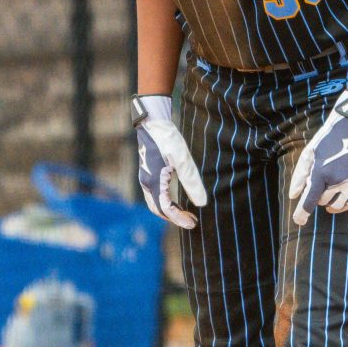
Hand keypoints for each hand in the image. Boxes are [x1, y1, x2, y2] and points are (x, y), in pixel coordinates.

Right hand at [132, 94, 206, 228]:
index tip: (194, 224)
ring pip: (156, 203)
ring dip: (170, 212)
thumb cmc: (168, 140)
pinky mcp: (149, 174)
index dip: (180, 219)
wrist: (152, 123)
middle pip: (159, 210)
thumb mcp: (183, 160)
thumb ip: (191, 182)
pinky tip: (178, 199)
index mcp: (155, 183)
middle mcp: (147, 184)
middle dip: (175, 218)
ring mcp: (146, 179)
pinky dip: (166, 202)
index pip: (166, 209)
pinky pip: (156, 195)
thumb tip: (201, 203)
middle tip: (192, 221)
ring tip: (187, 213)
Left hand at [288, 88, 347, 226]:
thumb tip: (294, 196)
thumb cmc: (327, 141)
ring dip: (329, 202)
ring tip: (327, 191)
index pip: (310, 200)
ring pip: (336, 205)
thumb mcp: (308, 154)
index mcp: (321, 172)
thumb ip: (299, 176)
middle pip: (322, 201)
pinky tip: (337, 203)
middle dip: (317, 196)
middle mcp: (337, 180)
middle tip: (319, 183)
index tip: (299, 221)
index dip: (302, 213)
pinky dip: (344, 206)